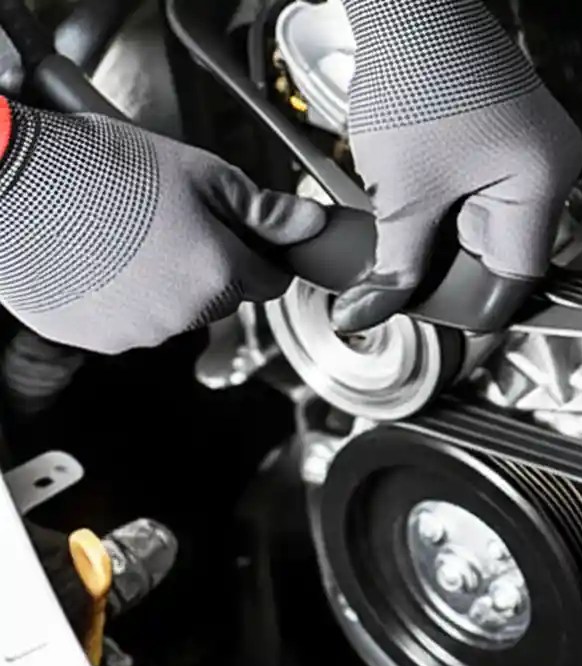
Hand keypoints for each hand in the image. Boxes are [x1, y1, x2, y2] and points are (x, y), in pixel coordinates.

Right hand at [0, 97, 326, 353]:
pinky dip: (121, 297)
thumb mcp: (201, 173)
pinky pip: (126, 321)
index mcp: (221, 273)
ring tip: (125, 232)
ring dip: (164, 281)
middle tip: (171, 218)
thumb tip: (311, 226)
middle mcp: (185, 315)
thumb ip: (263, 209)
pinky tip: (98, 256)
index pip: (271, 280)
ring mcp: (137, 332)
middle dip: (210, 263)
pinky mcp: (95, 339)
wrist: (14, 184)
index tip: (242, 232)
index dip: (261, 253)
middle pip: (222, 295)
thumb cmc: (103, 169)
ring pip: (174, 310)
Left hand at [329, 0, 581, 332]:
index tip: (433, 315)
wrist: (411, 8)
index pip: (515, 278)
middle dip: (452, 257)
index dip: (469, 303)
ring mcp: (538, 149)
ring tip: (413, 201)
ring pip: (491, 222)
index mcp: (543, 183)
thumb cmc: (418, 73)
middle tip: (407, 253)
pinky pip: (489, 189)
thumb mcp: (401, 191)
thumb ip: (394, 264)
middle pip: (504, 251)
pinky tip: (424, 181)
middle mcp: (555, 167)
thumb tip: (372, 310)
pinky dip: (452, 197)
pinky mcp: (516, 135)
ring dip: (448, 225)